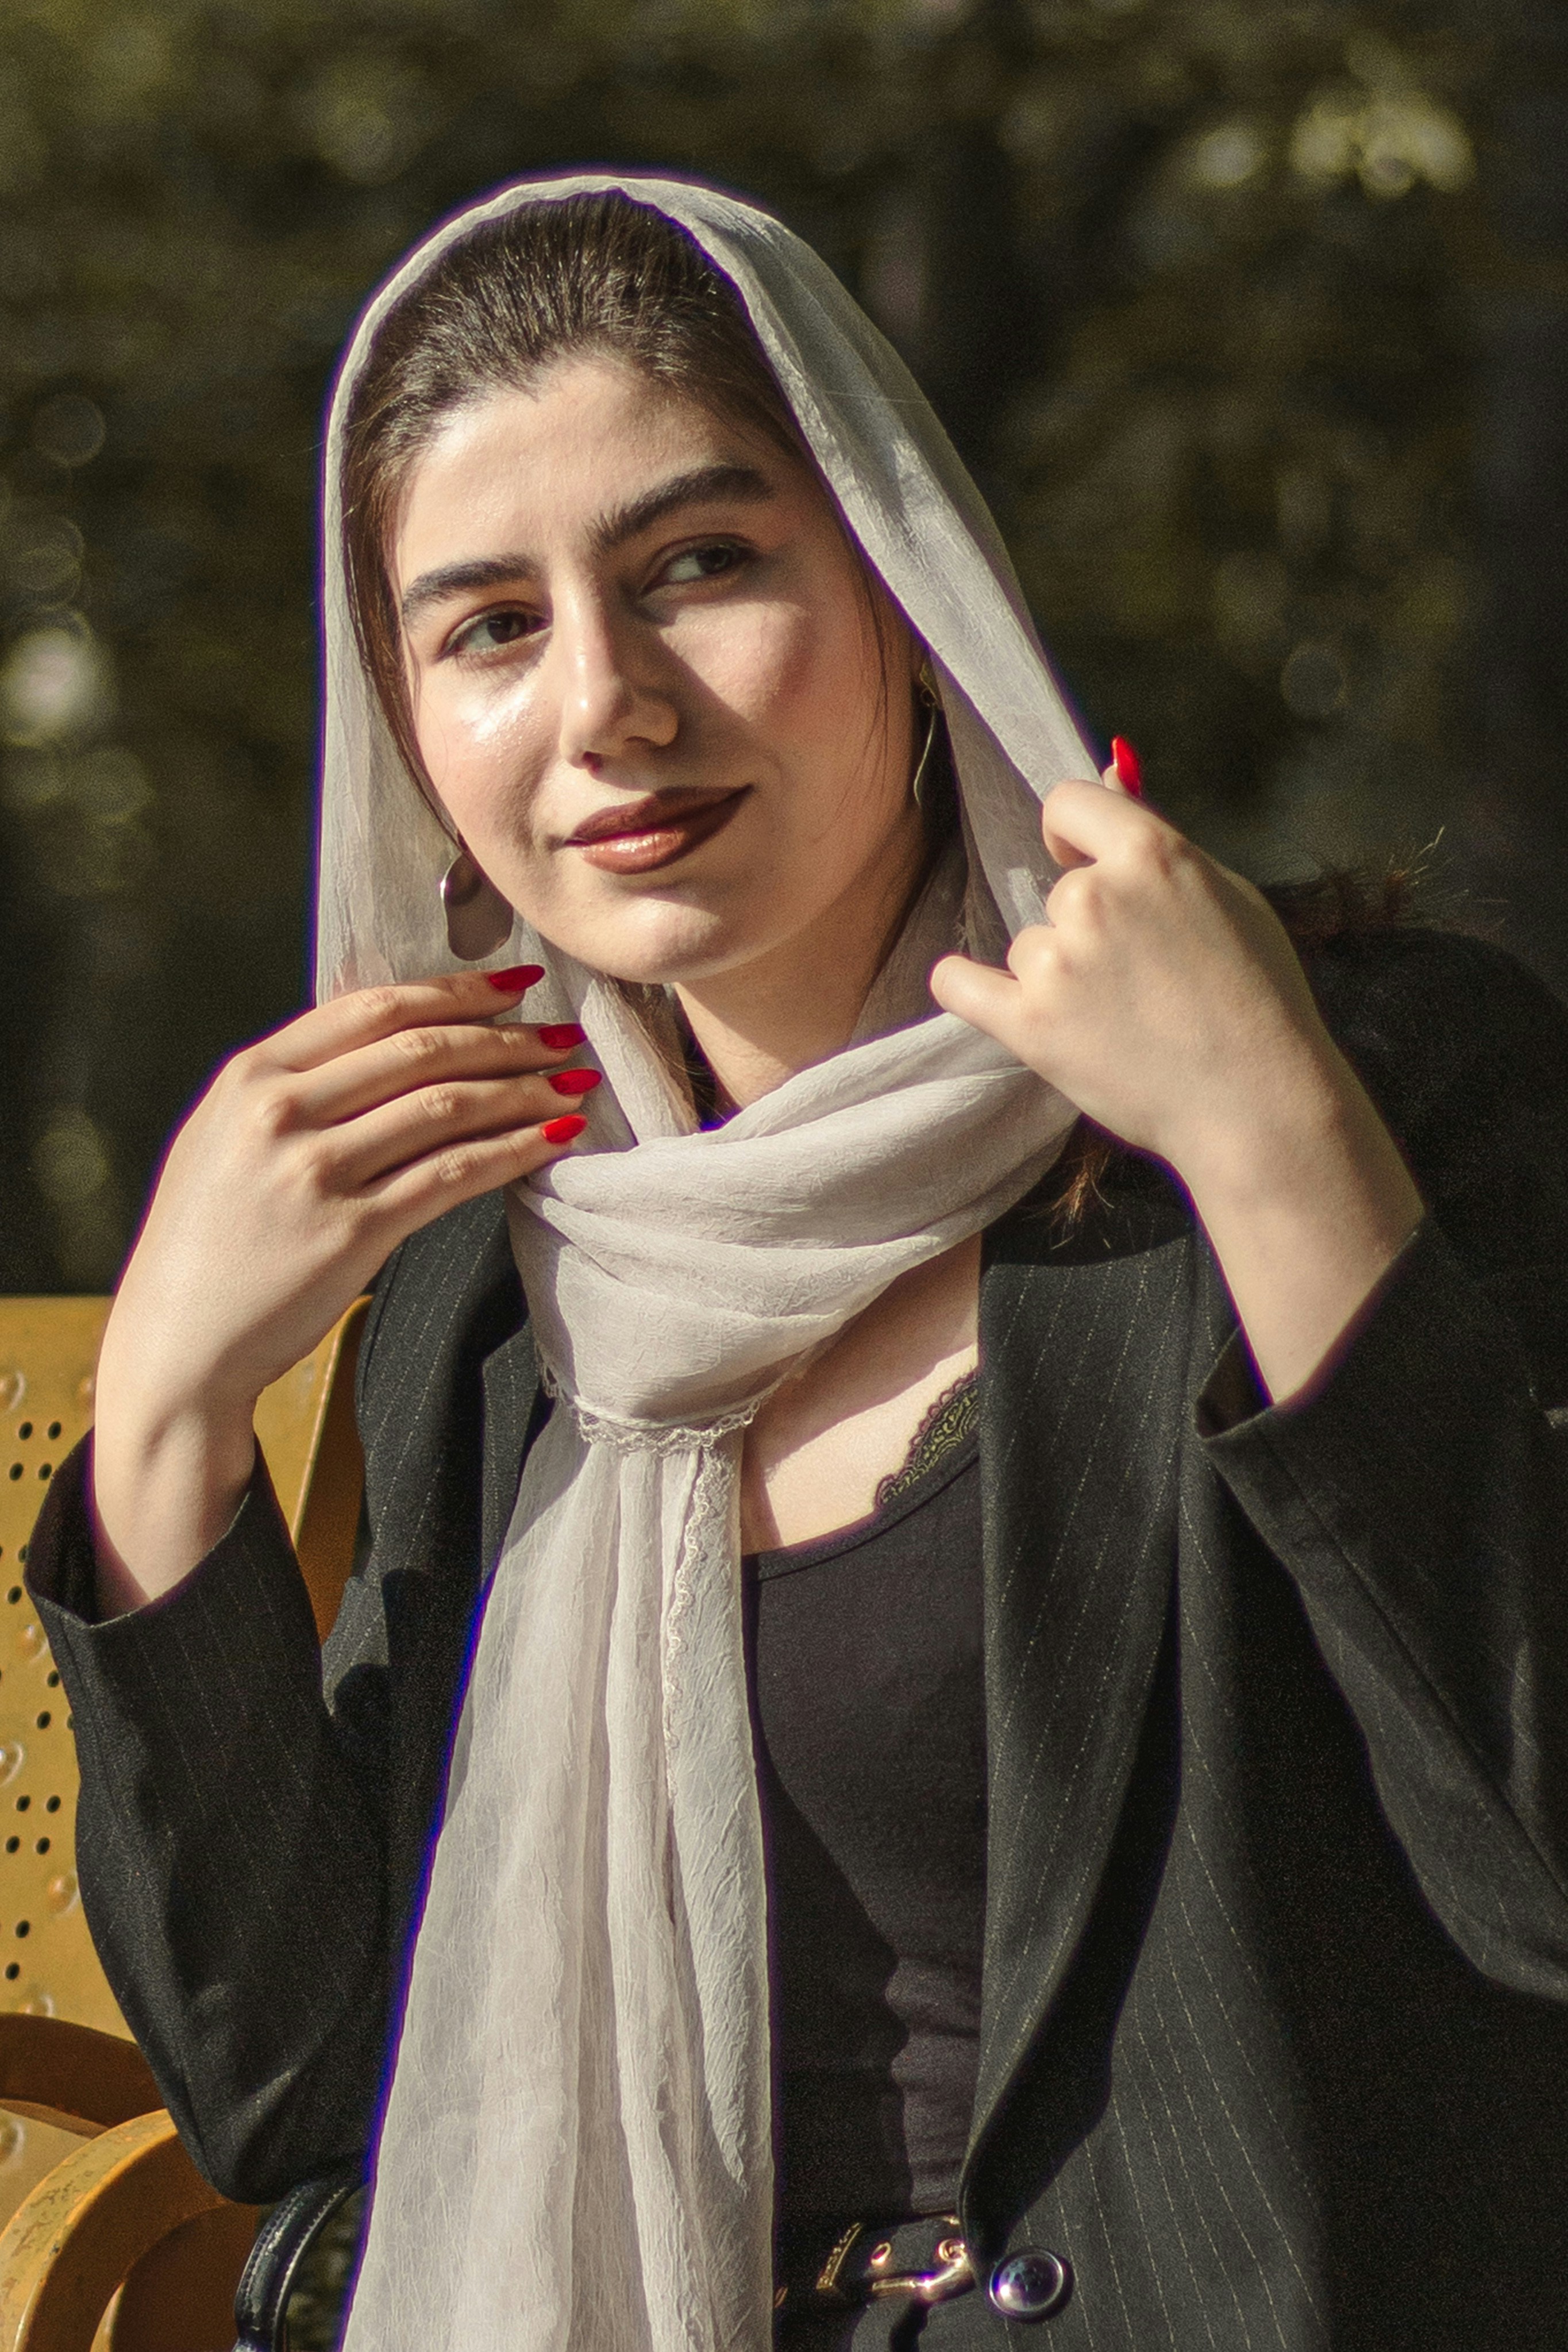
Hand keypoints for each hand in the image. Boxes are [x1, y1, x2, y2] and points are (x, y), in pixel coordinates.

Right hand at [93, 967, 595, 1609]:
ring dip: (522, 1090)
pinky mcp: (350, 1233)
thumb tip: (390, 1045)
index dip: (456, 990)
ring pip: (444, 1107)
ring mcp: (314, 1173)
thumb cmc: (208, 1243)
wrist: (178, 1343)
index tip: (514, 982)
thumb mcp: (225, 1138)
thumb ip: (295, 1087)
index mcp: (252, 1075)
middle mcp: (280, 1113)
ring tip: (573, 1083)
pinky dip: (510, 1153)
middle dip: (505, 1036)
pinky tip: (551, 1141)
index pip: (373, 1008)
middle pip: (419, 1050)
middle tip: (564, 1034)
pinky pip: (450, 1177)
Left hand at [931, 766, 1423, 1404]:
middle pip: (1060, 892)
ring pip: (1029, 947)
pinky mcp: (1025, 1023)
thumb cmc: (1260, 1000)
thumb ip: (1158, 837)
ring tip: (1117, 1019)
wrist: (1255, 1102)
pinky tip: (991, 996)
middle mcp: (1092, 898)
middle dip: (1089, 927)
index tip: (1086, 861)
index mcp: (1148, 854)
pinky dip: (967, 987)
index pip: (1069, 804)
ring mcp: (1054, 962)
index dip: (1076, 835)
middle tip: (1139, 978)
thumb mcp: (1229, 895)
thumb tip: (1111, 772)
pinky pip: (958, 984)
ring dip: (1056, 974)